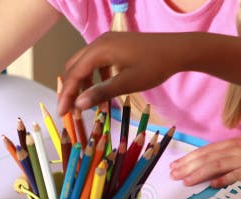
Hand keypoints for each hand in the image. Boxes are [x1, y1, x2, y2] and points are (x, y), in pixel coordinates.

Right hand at [58, 32, 186, 114]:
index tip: (62, 114)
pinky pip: (97, 61)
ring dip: (84, 83)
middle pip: (74, 66)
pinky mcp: (115, 45)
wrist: (177, 50)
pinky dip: (95, 77)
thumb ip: (101, 93)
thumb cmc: (154, 66)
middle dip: (71, 89)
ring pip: (85, 64)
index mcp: (99, 50)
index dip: (66, 95)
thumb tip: (78, 104)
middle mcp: (99, 42)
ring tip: (91, 104)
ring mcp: (107, 42)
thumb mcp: (127, 83)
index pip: (74, 74)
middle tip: (73, 110)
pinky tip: (104, 90)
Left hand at [170, 127, 240, 187]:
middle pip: (207, 157)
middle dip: (188, 166)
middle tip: (172, 174)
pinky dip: (224, 179)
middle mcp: (236, 149)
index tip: (176, 165)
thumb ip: (232, 154)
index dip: (189, 158)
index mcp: (233, 143)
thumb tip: (216, 168)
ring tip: (185, 180)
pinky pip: (236, 175)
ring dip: (199, 173)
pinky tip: (212, 184)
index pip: (206, 151)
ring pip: (217, 165)